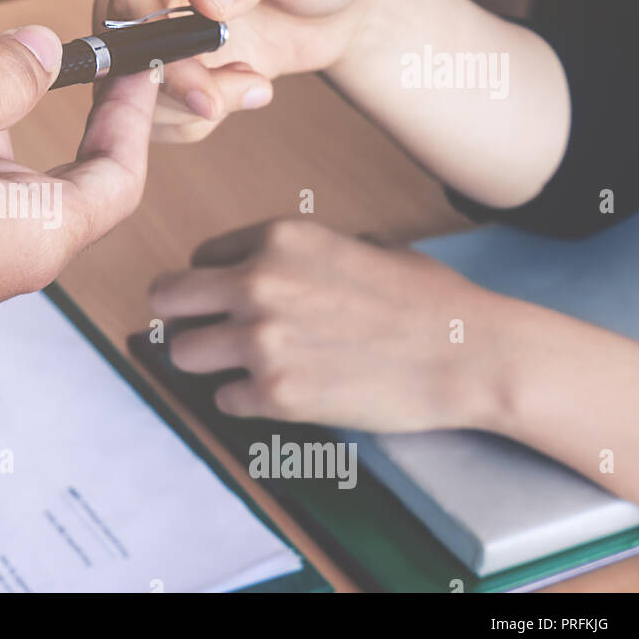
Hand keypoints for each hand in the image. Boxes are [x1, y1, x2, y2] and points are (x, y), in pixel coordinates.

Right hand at [94, 0, 381, 141]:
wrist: (333, 4)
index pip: (129, 2)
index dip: (160, 55)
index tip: (209, 92)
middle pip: (121, 52)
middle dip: (181, 87)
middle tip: (250, 87)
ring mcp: (133, 14)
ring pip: (126, 90)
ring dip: (191, 107)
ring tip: (253, 83)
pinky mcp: (144, 56)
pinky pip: (144, 111)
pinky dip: (190, 117)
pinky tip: (235, 89)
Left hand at [149, 219, 510, 432]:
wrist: (471, 353)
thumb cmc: (427, 300)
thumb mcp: (360, 244)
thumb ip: (302, 252)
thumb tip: (264, 263)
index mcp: (279, 238)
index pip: (199, 258)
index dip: (211, 282)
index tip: (226, 301)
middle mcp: (258, 283)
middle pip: (166, 299)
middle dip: (180, 317)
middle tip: (202, 333)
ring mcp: (261, 341)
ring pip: (181, 352)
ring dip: (207, 361)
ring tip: (241, 368)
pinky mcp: (274, 394)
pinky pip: (223, 398)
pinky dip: (244, 400)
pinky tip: (277, 395)